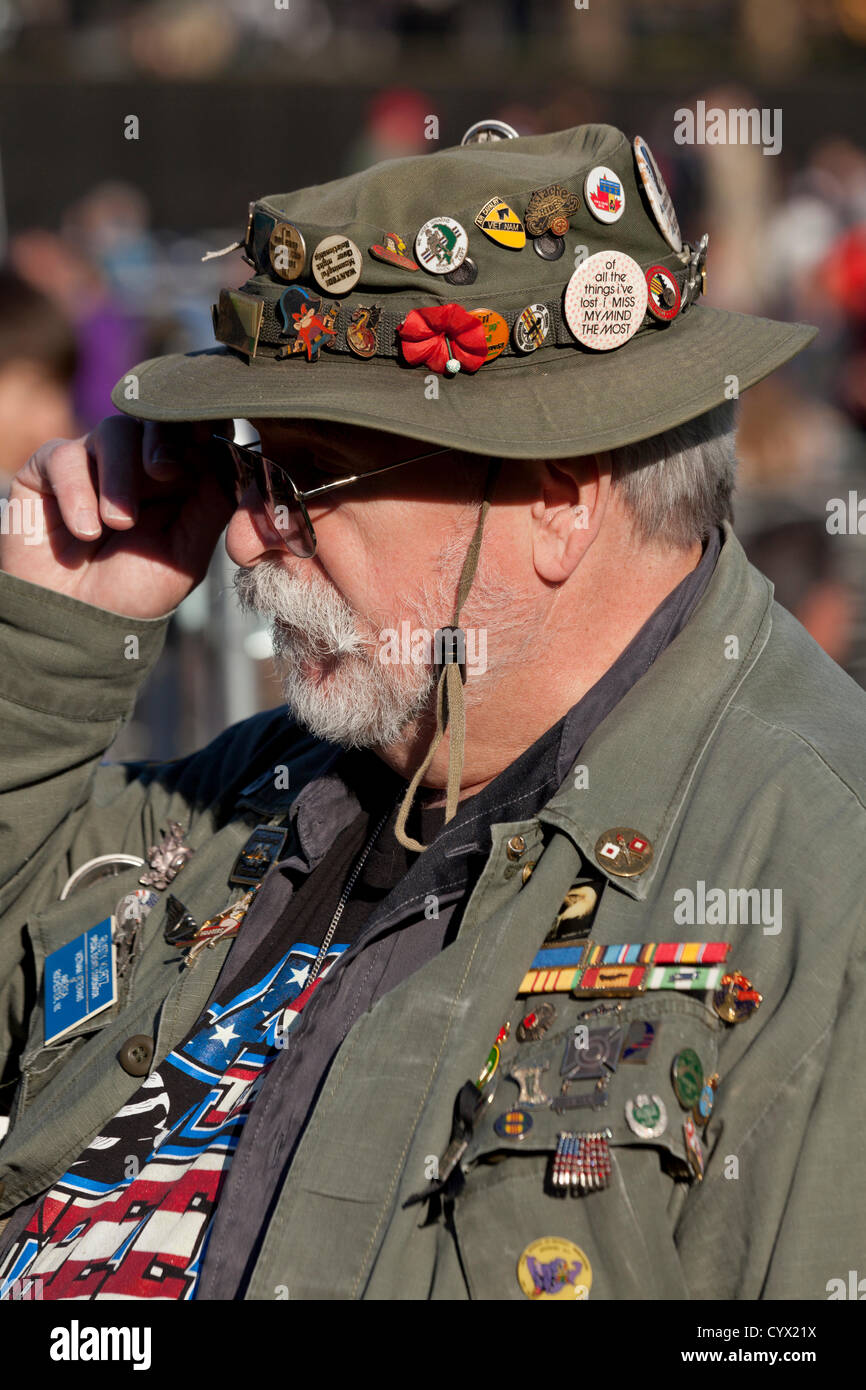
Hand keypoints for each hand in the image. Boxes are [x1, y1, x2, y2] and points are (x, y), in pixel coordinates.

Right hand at [0, 416, 236, 617]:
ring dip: (120, 477)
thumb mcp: (186, 553)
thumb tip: (230, 458)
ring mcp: (93, 462)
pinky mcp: (49, 469)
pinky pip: (64, 455)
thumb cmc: (136, 591)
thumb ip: (210, 506)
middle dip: (163, 442)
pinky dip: (77, 491)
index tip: (208, 442)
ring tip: (119, 524)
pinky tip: (86, 530)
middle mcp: (136, 461)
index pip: (193, 434)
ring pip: (113, 431)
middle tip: (164, 473)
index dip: (202, 429)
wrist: (80, 621)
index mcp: (177, 477)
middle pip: (154, 420)